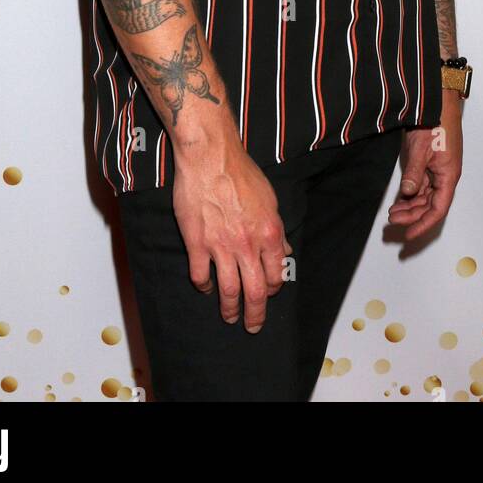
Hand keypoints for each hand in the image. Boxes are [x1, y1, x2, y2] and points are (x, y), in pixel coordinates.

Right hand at [172, 139, 292, 332]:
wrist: (210, 157)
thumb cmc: (241, 172)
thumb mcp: (270, 199)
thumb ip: (277, 229)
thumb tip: (285, 251)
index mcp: (269, 233)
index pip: (275, 275)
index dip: (273, 289)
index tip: (268, 294)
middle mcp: (248, 245)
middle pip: (254, 293)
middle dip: (255, 315)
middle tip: (252, 325)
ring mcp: (221, 246)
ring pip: (228, 291)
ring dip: (229, 309)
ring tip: (229, 316)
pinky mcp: (197, 243)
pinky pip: (201, 275)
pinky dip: (204, 286)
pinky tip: (205, 287)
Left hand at [388, 93, 463, 240]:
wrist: (437, 102)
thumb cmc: (436, 123)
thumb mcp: (421, 149)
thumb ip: (414, 173)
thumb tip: (407, 193)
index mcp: (448, 176)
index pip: (437, 209)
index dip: (424, 224)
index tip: (409, 234)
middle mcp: (444, 176)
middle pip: (429, 205)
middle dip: (412, 215)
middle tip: (392, 221)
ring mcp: (437, 169)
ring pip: (424, 196)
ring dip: (409, 205)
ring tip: (392, 212)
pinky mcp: (429, 162)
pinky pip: (420, 184)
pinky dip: (410, 193)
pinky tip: (398, 198)